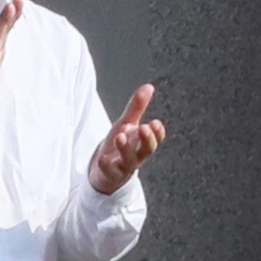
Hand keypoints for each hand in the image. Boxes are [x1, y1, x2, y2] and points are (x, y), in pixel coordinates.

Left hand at [89, 81, 167, 197]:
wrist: (104, 170)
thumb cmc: (120, 144)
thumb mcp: (127, 124)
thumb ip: (137, 107)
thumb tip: (149, 86)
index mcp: (142, 142)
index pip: (155, 138)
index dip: (157, 132)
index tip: (156, 123)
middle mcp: (136, 155)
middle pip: (147, 150)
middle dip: (147, 139)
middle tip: (144, 127)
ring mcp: (123, 166)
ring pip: (129, 160)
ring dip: (126, 149)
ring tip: (120, 136)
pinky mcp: (110, 174)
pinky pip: (110, 172)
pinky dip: (106, 165)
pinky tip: (103, 158)